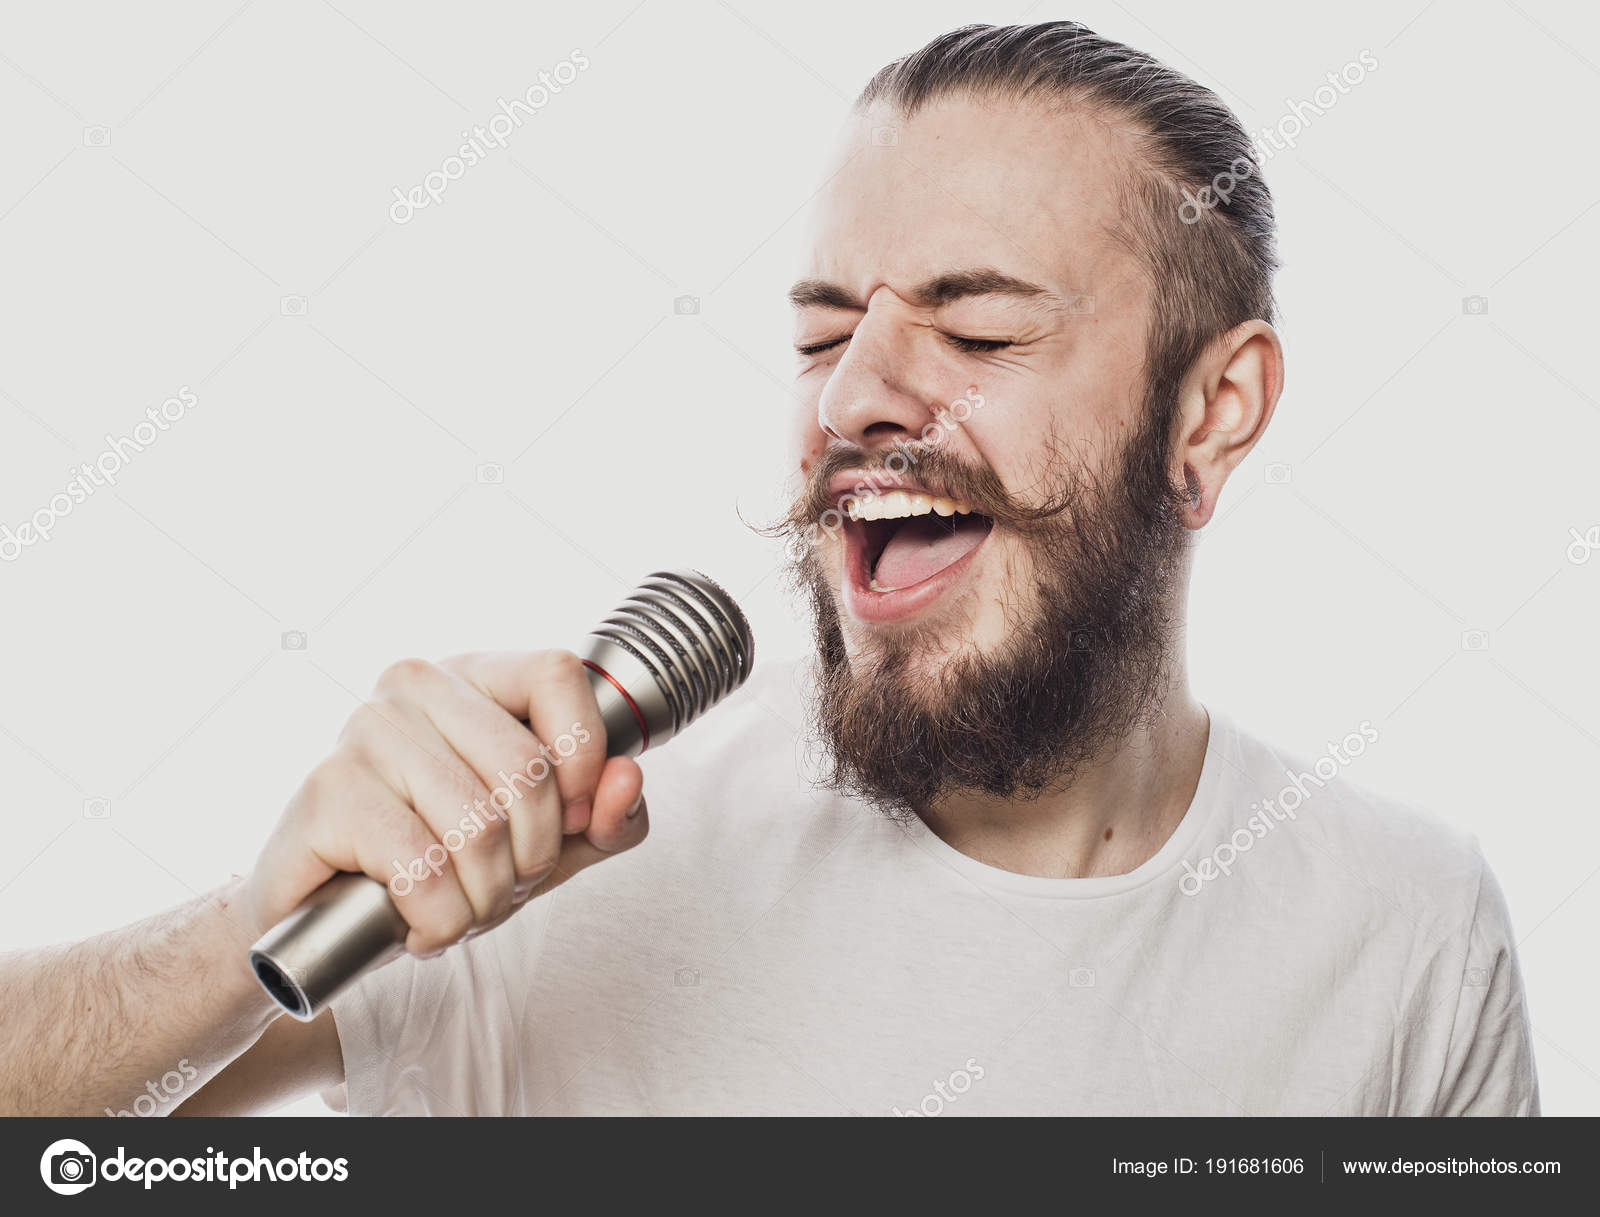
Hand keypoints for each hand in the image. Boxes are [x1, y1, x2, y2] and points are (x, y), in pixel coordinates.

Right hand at [248, 650, 645, 955]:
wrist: (317, 923)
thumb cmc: (436, 866)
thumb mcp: (545, 845)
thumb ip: (604, 818)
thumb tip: (627, 780)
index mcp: (473, 678)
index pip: (556, 674)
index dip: (583, 754)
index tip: (572, 817)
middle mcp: (416, 686)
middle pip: (528, 770)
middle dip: (530, 858)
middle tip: (497, 886)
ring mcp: (366, 731)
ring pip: (480, 828)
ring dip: (483, 901)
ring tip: (456, 908)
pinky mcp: (327, 790)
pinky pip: (423, 870)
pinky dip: (438, 920)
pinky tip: (416, 923)